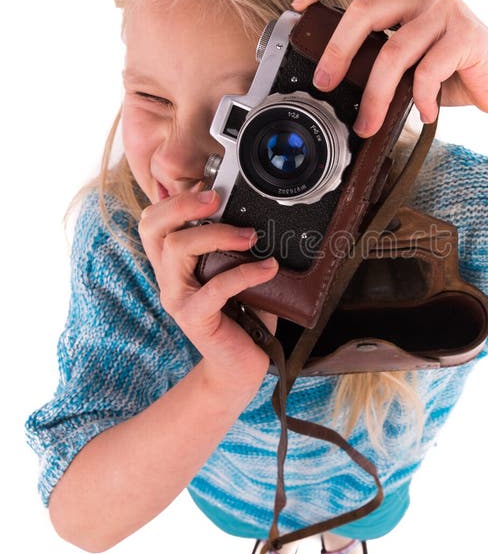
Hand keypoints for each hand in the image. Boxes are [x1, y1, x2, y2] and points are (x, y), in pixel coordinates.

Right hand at [138, 186, 279, 389]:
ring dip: (217, 234)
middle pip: (153, 226)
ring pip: (177, 248)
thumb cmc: (243, 314)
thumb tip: (259, 208)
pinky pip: (215, 287)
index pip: (153, 220)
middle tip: (218, 198)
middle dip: (184, 204)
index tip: (210, 188)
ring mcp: (176, 298)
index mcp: (173, 262)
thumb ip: (236, 244)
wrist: (241, 365)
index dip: (175, 198)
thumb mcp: (237, 271)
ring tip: (251, 238)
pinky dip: (245, 273)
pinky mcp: (193, 318)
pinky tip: (268, 269)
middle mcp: (167, 277)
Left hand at [290, 0, 487, 137]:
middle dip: (338, 51)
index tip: (299, 3)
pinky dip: (421, 98)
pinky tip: (426, 112)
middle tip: (324, 83)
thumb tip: (340, 80)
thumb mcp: (414, 60)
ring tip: (370, 122)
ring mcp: (448, 10)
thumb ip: (385, 55)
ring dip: (376, 94)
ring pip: (394, 51)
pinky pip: (428, 70)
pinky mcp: (468, 35)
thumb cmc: (458, 73)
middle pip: (365, 11)